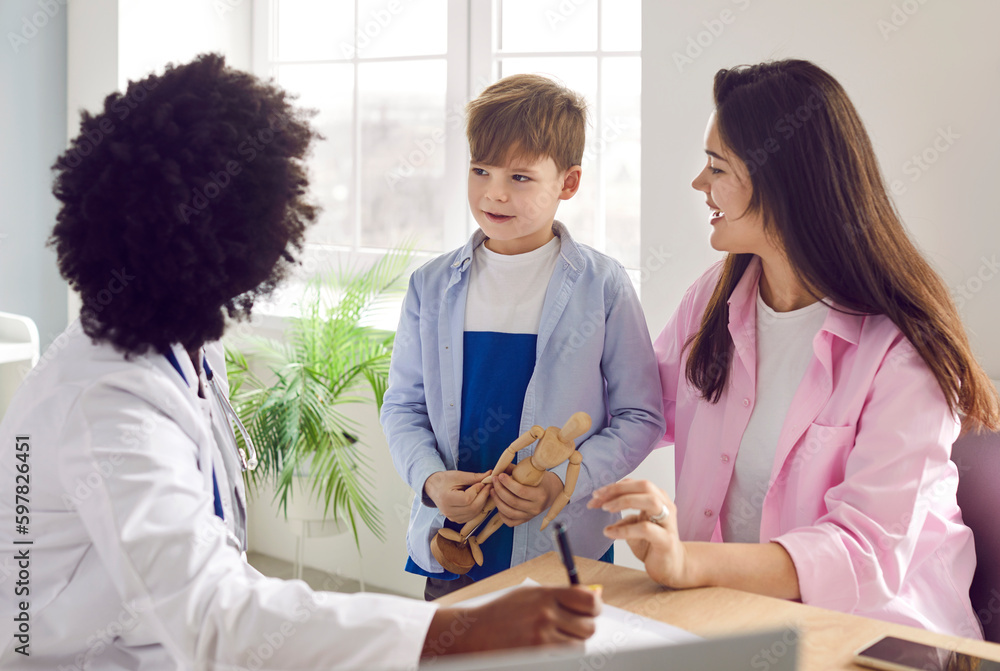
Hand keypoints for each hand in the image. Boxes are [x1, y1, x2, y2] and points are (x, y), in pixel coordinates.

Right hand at [421, 585, 600, 658]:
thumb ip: (559, 595)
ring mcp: (542, 636)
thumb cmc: (502, 613)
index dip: (594, 607)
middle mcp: (546, 614)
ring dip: (573, 643)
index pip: (588, 600)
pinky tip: (548, 649)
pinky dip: (561, 655)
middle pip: (588, 626)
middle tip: (572, 627)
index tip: (591, 610)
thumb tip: (592, 597)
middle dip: (584, 628)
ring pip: (579, 645)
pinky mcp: (538, 654)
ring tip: (557, 639)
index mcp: (546, 594)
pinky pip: (565, 657)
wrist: (474, 632)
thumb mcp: (529, 595)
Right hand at [424, 470, 492, 523]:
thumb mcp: (458, 475)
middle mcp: (448, 511)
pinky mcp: (456, 520)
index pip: (467, 499)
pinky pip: (471, 517)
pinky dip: (478, 508)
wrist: (434, 487)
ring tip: (484, 492)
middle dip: (483, 497)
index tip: (483, 483)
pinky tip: (479, 499)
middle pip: (472, 508)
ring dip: (482, 503)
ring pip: (473, 514)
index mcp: (446, 499)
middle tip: (488, 487)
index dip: (477, 491)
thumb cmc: (445, 480)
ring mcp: (452, 517)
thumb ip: (474, 477)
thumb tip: (490, 475)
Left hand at [491, 471, 562, 526]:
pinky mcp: (525, 520)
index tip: (500, 476)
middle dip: (500, 490)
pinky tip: (498, 503)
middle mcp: (536, 508)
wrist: (552, 491)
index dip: (508, 484)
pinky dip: (501, 514)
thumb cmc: (541, 480)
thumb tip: (499, 468)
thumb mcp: (533, 472)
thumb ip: (516, 470)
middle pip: (513, 502)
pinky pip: (510, 521)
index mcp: (540, 495)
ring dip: (497, 501)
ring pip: (509, 512)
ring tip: (493, 490)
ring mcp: (530, 516)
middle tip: (494, 481)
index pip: (521, 491)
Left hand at [588, 478, 693, 588]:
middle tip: (598, 499)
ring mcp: (668, 522)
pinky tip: (610, 532)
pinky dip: (625, 529)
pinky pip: (646, 529)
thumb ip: (623, 515)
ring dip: (624, 501)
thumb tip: (601, 504)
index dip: (614, 487)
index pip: (635, 484)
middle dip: (618, 489)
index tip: (595, 496)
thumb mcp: (633, 525)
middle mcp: (666, 506)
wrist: (671, 566)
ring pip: (651, 501)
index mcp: (658, 499)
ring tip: (606, 509)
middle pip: (644, 486)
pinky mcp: (667, 540)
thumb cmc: (652, 543)